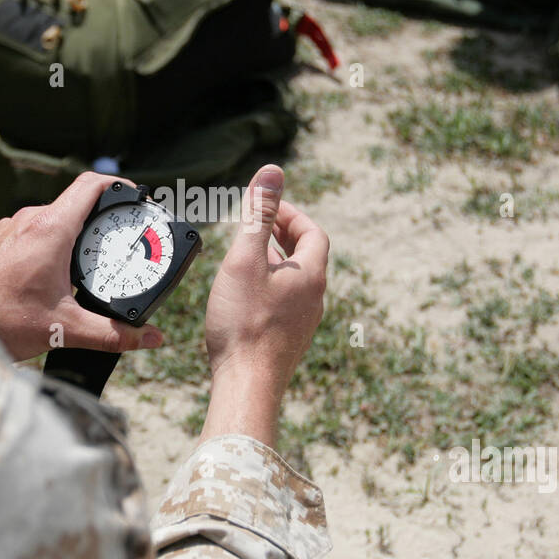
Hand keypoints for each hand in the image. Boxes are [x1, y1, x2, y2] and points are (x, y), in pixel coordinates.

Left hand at [0, 172, 164, 361]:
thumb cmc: (0, 320)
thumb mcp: (66, 329)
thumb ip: (112, 334)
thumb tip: (151, 338)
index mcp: (50, 229)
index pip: (91, 185)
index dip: (119, 185)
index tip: (136, 196)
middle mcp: (29, 220)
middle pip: (76, 205)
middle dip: (101, 222)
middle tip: (121, 242)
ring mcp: (9, 229)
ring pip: (53, 220)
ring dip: (75, 237)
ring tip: (90, 265)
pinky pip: (33, 233)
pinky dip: (52, 247)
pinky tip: (54, 277)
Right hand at [200, 165, 328, 447]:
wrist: (246, 387)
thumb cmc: (244, 324)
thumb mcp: (246, 260)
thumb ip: (258, 216)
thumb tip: (273, 172)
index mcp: (310, 276)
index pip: (313, 233)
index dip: (292, 215)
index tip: (267, 206)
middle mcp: (314, 300)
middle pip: (307, 258)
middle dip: (284, 235)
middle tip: (259, 224)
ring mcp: (302, 324)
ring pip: (295, 282)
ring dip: (276, 262)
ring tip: (249, 254)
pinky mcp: (287, 343)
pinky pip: (285, 304)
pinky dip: (270, 287)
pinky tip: (246, 295)